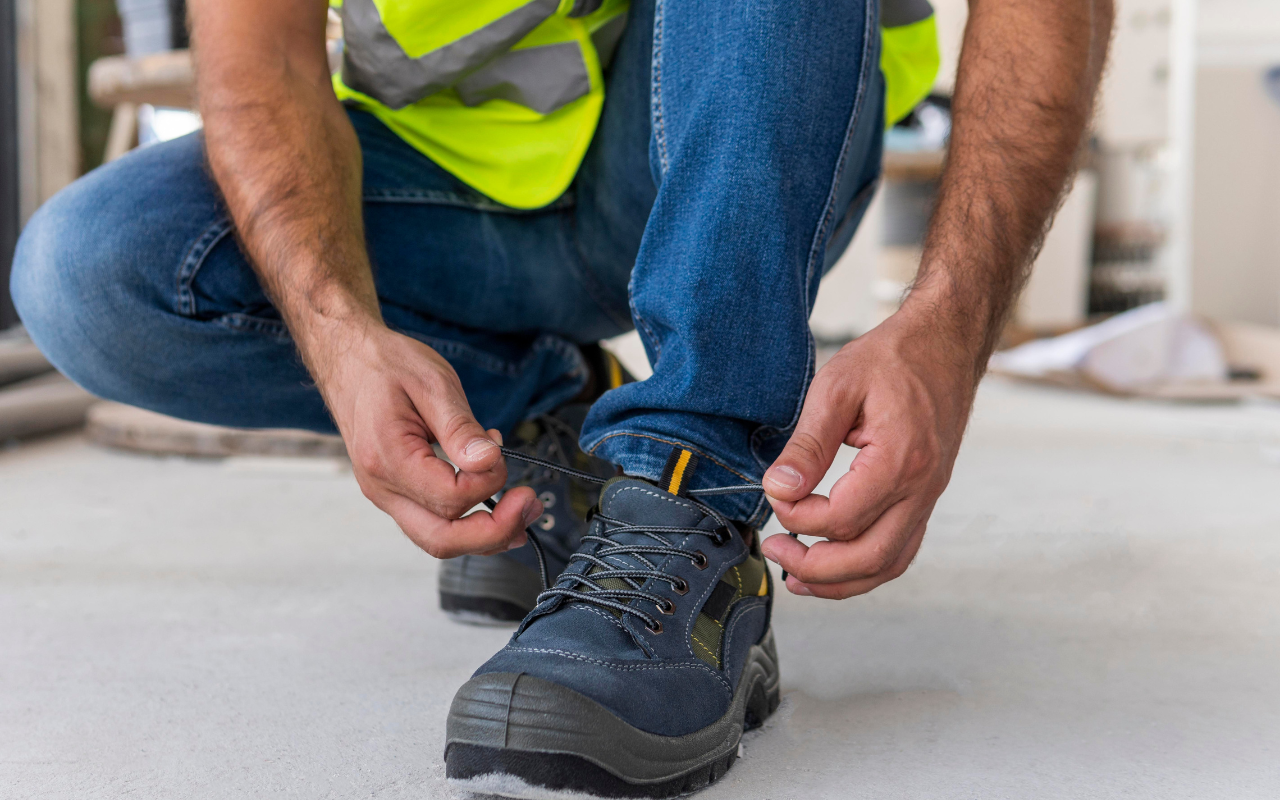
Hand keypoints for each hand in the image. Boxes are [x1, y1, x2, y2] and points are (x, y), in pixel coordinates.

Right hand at [314, 322, 541, 557]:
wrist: (351, 362)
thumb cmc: (387, 366)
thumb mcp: (432, 383)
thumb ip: (460, 427)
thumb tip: (489, 462)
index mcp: (388, 458)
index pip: (451, 498)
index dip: (489, 482)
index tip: (501, 451)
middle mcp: (382, 487)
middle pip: (442, 539)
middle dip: (494, 532)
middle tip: (529, 505)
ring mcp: (387, 496)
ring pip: (438, 540)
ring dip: (485, 534)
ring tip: (522, 510)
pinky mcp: (397, 494)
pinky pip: (433, 524)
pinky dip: (468, 523)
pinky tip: (495, 506)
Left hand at [759, 308, 978, 598]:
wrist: (944, 344)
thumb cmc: (893, 358)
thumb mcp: (836, 387)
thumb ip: (807, 444)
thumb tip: (779, 488)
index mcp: (900, 459)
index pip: (842, 518)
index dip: (798, 516)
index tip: (774, 493)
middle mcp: (922, 487)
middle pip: (868, 557)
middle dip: (815, 567)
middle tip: (775, 548)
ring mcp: (929, 497)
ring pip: (887, 564)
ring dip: (839, 580)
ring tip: (796, 574)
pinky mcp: (926, 497)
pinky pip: (900, 550)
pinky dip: (864, 568)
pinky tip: (832, 566)